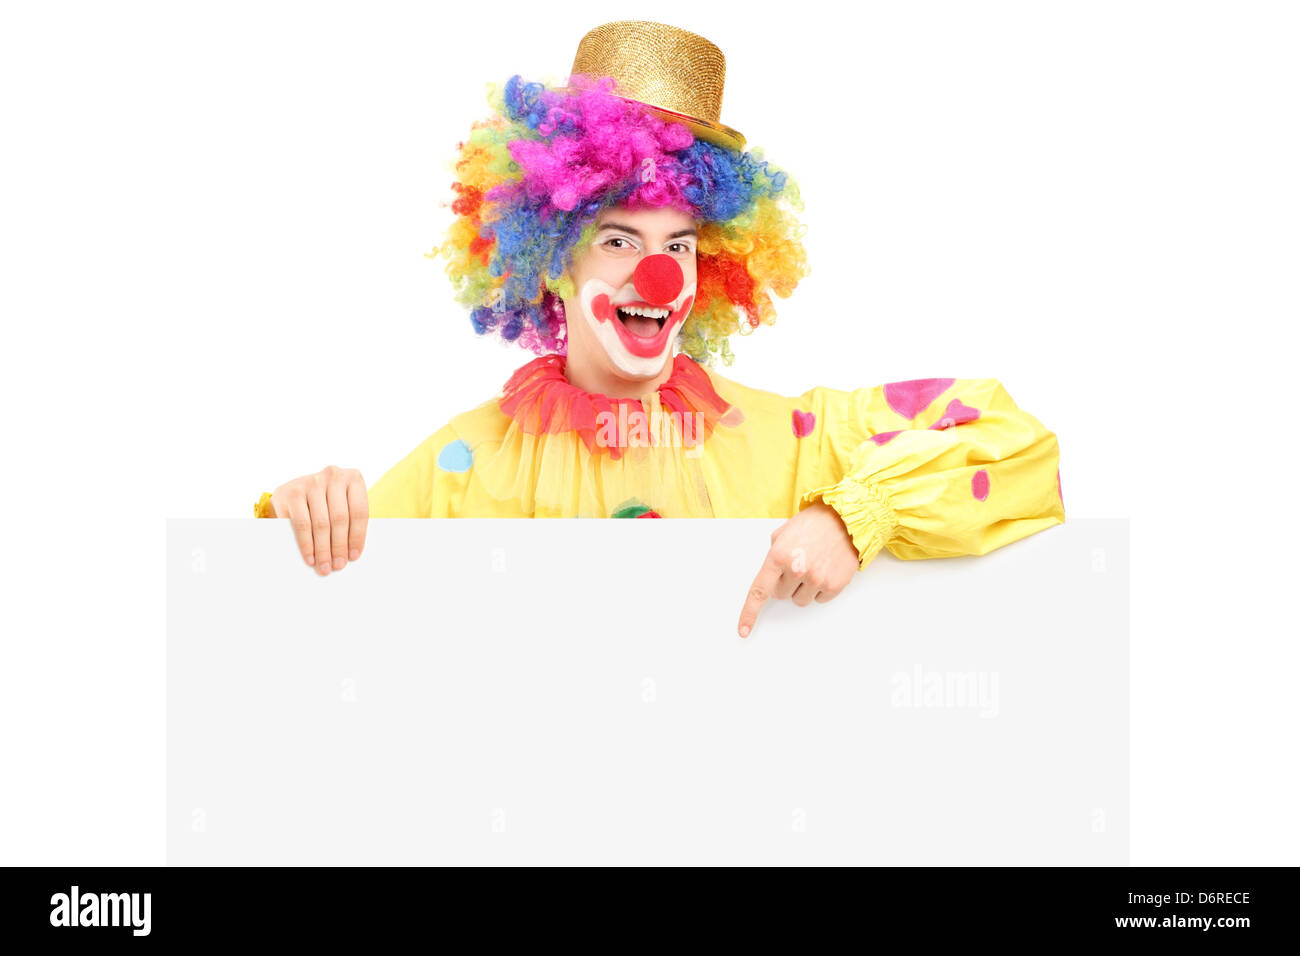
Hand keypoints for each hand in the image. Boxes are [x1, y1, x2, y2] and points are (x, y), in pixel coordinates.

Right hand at [268, 466, 368, 575]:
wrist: (295, 490)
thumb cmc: (327, 502)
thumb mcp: (344, 504)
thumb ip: (350, 520)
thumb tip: (351, 554)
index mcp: (353, 478)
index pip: (359, 512)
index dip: (357, 537)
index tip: (354, 556)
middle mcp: (333, 475)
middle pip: (340, 519)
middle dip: (339, 546)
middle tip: (338, 565)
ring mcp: (311, 482)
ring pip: (321, 523)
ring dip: (323, 549)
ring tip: (324, 566)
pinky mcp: (291, 493)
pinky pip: (301, 524)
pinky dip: (306, 544)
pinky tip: (310, 557)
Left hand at [737, 502, 858, 637]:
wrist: (846, 519)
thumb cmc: (814, 524)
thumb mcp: (783, 533)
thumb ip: (773, 555)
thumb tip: (771, 574)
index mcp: (778, 556)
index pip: (759, 591)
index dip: (749, 613)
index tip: (743, 630)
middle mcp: (796, 569)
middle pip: (781, 595)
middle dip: (785, 583)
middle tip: (797, 564)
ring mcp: (816, 579)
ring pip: (800, 600)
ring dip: (803, 588)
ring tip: (813, 565)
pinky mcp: (834, 585)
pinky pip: (819, 599)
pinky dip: (821, 589)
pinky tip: (825, 570)